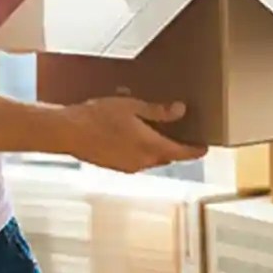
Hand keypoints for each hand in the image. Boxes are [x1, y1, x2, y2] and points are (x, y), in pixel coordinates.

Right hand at [53, 97, 207, 173]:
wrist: (68, 132)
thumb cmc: (98, 116)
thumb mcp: (131, 106)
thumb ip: (157, 111)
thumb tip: (180, 110)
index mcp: (150, 146)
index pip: (181, 153)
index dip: (195, 150)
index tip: (204, 147)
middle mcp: (142, 161)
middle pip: (167, 157)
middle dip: (176, 149)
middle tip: (182, 135)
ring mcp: (128, 166)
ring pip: (152, 159)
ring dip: (157, 149)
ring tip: (156, 132)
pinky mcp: (116, 166)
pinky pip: (137, 160)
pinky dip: (142, 151)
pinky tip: (133, 137)